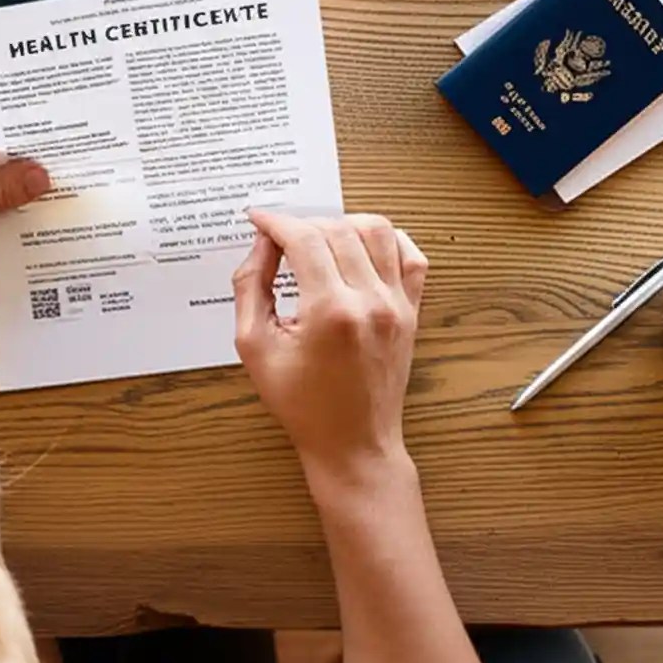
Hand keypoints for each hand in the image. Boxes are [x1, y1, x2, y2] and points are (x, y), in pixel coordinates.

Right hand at [233, 211, 428, 492]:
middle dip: (303, 223)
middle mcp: (370, 302)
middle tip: (280, 236)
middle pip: (337, 229)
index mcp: (330, 311)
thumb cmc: (302, 404)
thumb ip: (251, 287)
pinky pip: (411, 255)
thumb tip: (261, 245)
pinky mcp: (411, 312)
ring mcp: (397, 305)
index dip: (276, 222)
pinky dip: (388, 239)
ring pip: (378, 230)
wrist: (352, 443)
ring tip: (319, 239)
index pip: (303, 239)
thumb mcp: (255, 347)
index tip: (259, 219)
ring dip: (343, 223)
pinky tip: (363, 246)